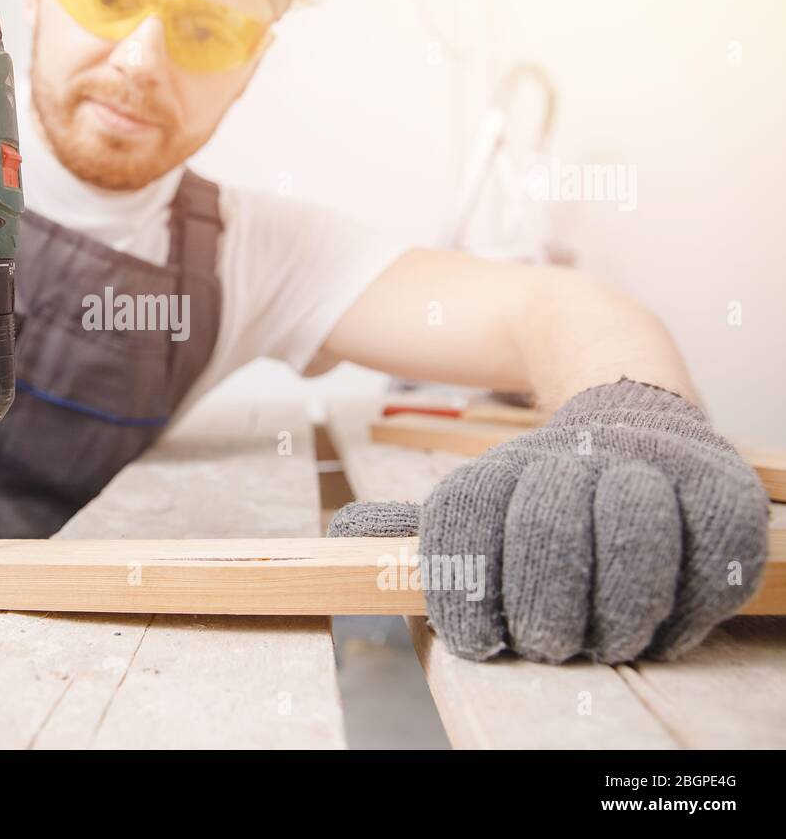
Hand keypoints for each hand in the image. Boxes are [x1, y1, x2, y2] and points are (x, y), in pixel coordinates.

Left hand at [330, 379, 769, 662]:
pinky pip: (709, 556)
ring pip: (633, 538)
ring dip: (618, 609)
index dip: (465, 598)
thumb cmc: (540, 493)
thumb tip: (345, 534)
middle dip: (545, 609)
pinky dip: (684, 604)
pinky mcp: (718, 490)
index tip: (479, 638)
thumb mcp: (474, 507)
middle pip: (546, 537)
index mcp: (498, 472)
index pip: (463, 529)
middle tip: (550, 641)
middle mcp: (571, 457)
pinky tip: (661, 616)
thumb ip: (412, 532)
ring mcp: (649, 467)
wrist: (630, 422)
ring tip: (606, 635)